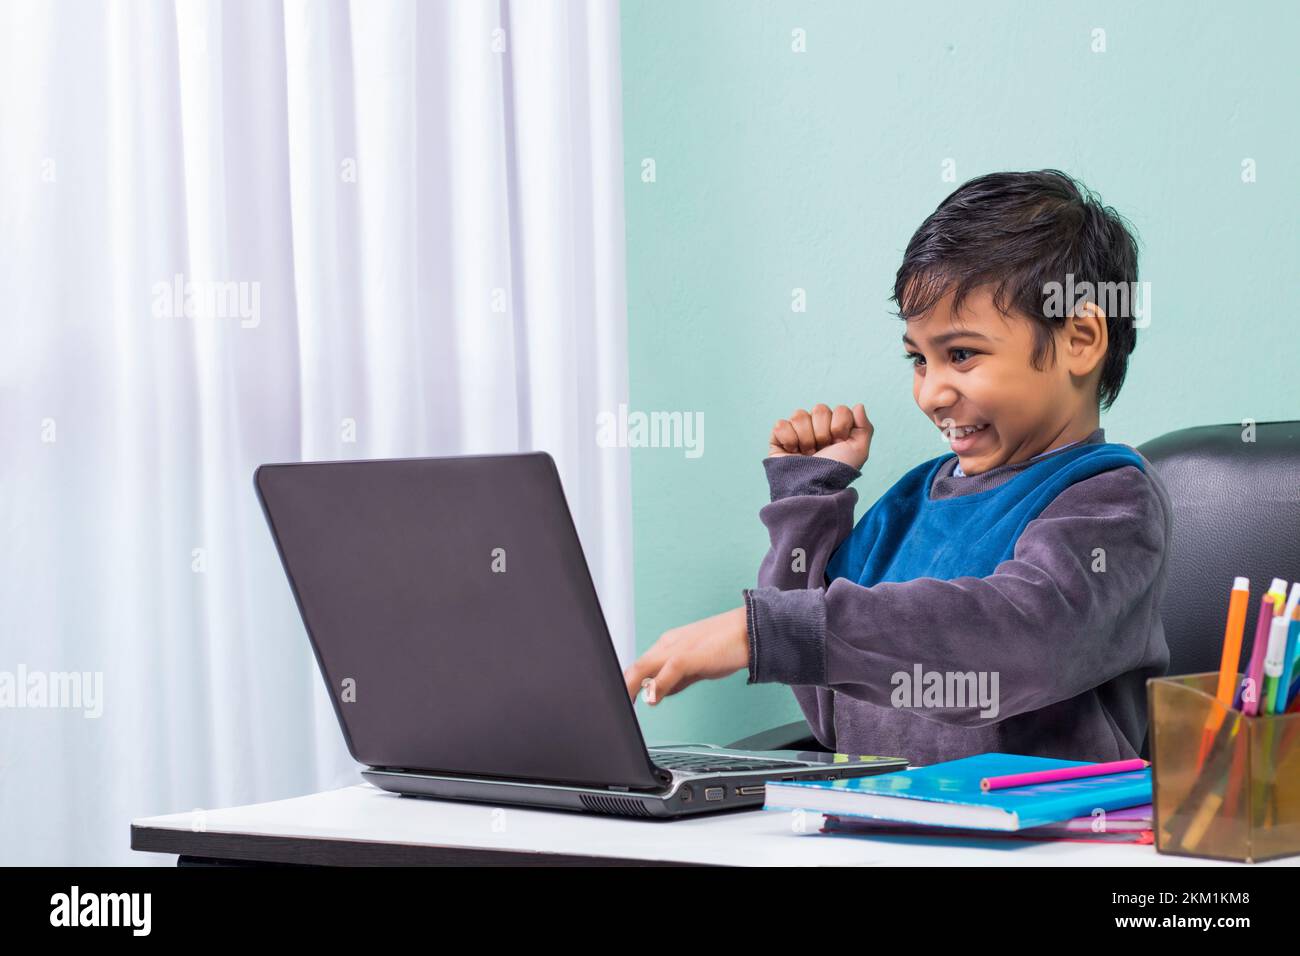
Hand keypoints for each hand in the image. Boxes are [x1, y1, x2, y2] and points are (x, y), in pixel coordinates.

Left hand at [622, 606, 748, 704]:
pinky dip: (659, 684)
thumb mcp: (697, 667)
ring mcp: (679, 647)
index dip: (627, 684)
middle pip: (636, 666)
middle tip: (617, 706)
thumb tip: (662, 693)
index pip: (640, 666)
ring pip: (645, 665)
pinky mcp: (692, 654)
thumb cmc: (728, 646)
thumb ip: (679, 680)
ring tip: (625, 703)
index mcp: (669, 645)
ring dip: (632, 686)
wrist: (752, 630)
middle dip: (623, 686)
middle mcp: (669, 644)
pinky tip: (652, 698)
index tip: (623, 700)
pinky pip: (670, 669)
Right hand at [768, 403, 873, 469]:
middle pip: (820, 409)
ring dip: (806, 438)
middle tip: (822, 450)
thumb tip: (859, 405)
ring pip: (800, 415)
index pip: (840, 409)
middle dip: (823, 433)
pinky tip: (793, 452)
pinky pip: (781, 425)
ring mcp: (797, 431)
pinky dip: (788, 439)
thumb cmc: (835, 472)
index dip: (840, 427)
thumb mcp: (858, 452)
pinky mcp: (778, 438)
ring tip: (807, 454)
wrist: (813, 488)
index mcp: (835, 428)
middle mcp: (816, 427)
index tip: (839, 444)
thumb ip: (864, 427)